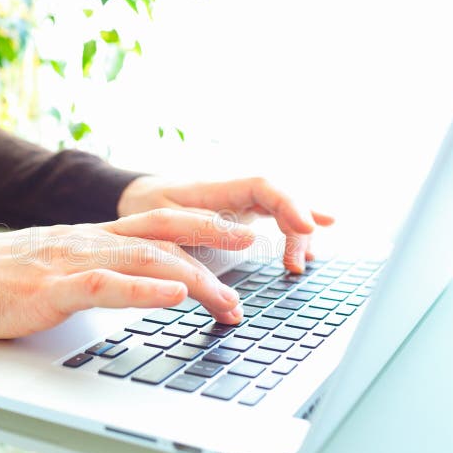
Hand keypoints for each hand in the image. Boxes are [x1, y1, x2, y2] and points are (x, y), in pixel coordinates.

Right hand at [0, 209, 254, 337]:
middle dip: (215, 240)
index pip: (160, 222)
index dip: (205, 225)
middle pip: (165, 232)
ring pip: (144, 258)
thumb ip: (98, 268)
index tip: (241, 234)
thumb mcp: (58, 264)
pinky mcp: (49, 288)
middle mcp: (89, 240)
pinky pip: (103, 285)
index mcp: (93, 235)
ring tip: (227, 299)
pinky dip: (143, 290)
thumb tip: (138, 283)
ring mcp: (70, 261)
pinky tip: (171, 295)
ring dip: (194, 279)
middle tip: (255, 252)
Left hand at [117, 176, 333, 272]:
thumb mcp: (163, 219)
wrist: (139, 197)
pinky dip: (294, 228)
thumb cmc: (148, 206)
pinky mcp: (242, 216)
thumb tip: (243, 241)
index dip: (289, 204)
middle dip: (296, 230)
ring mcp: (242, 203)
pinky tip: (314, 240)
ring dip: (298, 234)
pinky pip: (275, 217)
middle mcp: (236, 192)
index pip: (263, 187)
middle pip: (280, 200)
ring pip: (282, 209)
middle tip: (295, 265)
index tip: (307, 227)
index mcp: (217, 189)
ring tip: (302, 262)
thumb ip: (197, 229)